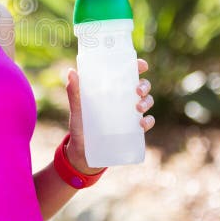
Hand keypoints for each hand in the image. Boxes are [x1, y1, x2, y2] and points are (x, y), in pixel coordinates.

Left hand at [64, 58, 154, 174]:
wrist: (83, 155)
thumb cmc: (79, 127)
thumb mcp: (77, 110)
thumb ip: (74, 93)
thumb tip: (71, 72)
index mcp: (110, 90)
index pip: (126, 74)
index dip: (136, 66)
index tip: (142, 65)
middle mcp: (122, 99)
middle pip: (140, 86)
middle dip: (144, 84)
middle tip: (137, 89)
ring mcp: (129, 114)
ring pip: (147, 101)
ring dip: (147, 101)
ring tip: (138, 108)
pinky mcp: (133, 129)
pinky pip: (147, 122)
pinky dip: (148, 121)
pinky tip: (142, 124)